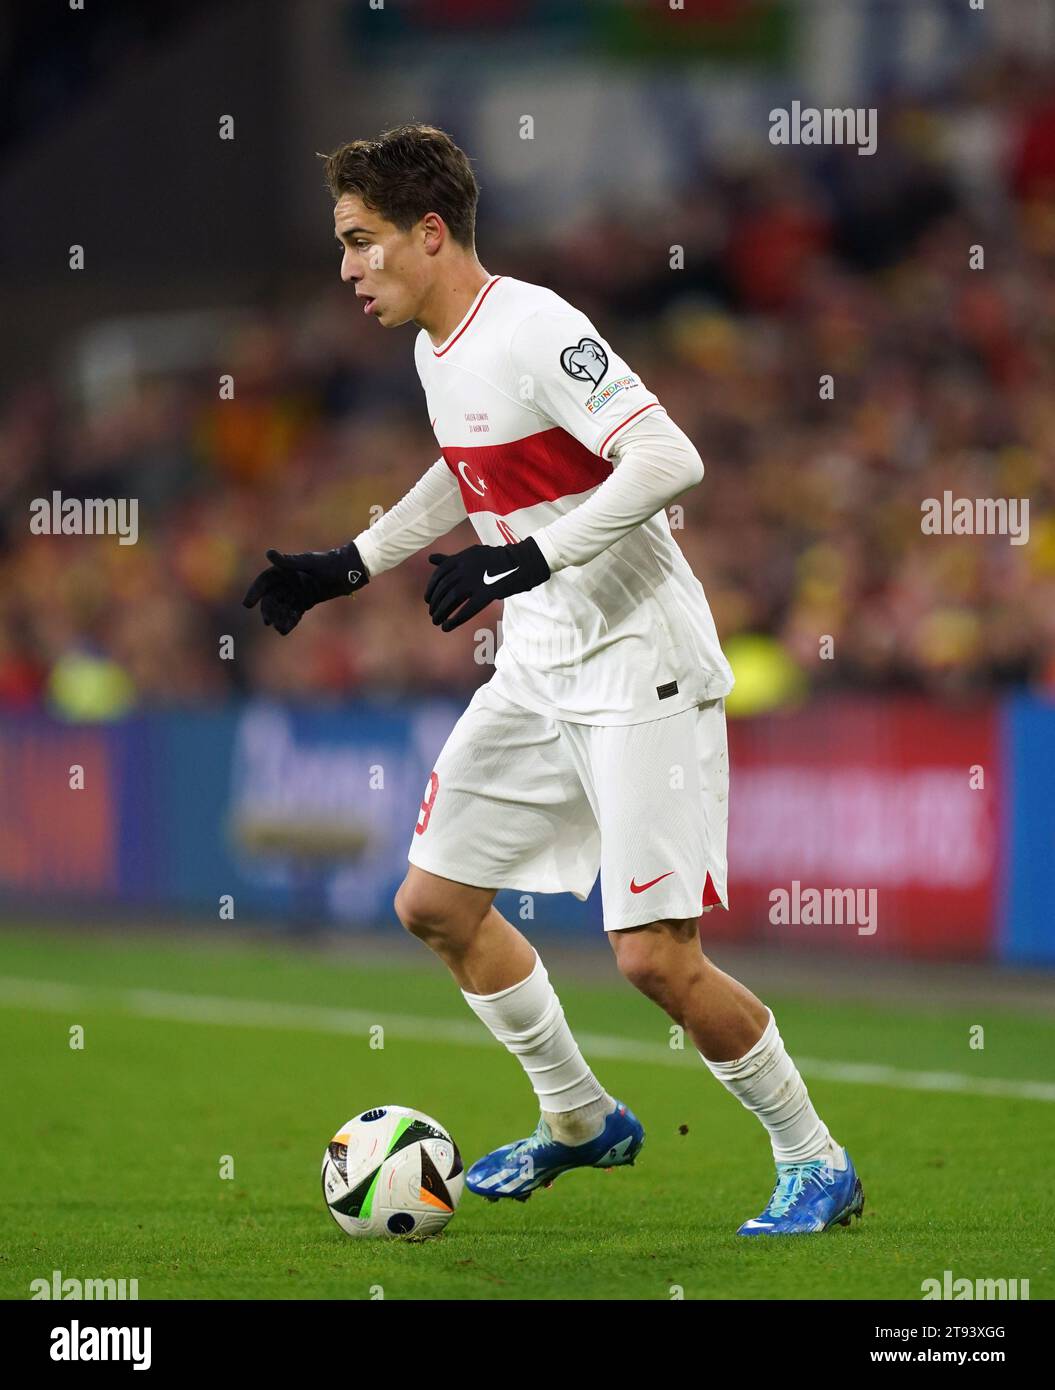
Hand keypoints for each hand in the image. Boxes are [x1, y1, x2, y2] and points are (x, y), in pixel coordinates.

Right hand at [242, 541, 368, 635]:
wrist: (348, 571)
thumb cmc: (329, 563)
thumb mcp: (308, 562)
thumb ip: (288, 561)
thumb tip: (268, 553)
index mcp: (285, 570)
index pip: (265, 582)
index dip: (255, 592)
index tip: (247, 604)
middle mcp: (289, 581)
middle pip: (272, 597)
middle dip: (268, 609)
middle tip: (267, 621)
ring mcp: (297, 592)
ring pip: (283, 607)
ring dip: (279, 617)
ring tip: (278, 628)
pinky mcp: (306, 601)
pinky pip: (294, 612)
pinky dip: (290, 620)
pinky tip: (285, 630)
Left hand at [424, 537, 549, 630]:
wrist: (522, 562)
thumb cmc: (497, 560)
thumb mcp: (473, 554)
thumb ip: (451, 559)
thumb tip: (430, 559)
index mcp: (463, 557)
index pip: (440, 573)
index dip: (431, 588)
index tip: (428, 599)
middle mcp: (467, 567)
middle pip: (444, 587)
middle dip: (435, 603)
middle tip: (433, 614)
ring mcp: (478, 580)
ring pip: (452, 598)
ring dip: (442, 612)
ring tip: (437, 622)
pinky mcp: (488, 593)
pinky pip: (468, 609)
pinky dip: (455, 620)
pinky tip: (448, 627)